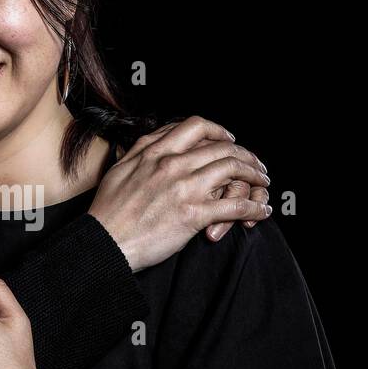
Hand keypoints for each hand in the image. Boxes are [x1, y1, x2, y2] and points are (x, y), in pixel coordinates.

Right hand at [88, 116, 271, 271]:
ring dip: (255, 175)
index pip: (196, 127)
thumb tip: (157, 140)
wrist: (105, 242)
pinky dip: (254, 207)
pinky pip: (234, 206)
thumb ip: (142, 151)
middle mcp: (172, 164)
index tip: (228, 139)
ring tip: (262, 182)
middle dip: (245, 154)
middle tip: (254, 164)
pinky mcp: (193, 214)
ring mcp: (184, 188)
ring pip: (233, 168)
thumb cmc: (108, 211)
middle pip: (222, 146)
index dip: (219, 131)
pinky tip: (262, 211)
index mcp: (154, 151)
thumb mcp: (120, 169)